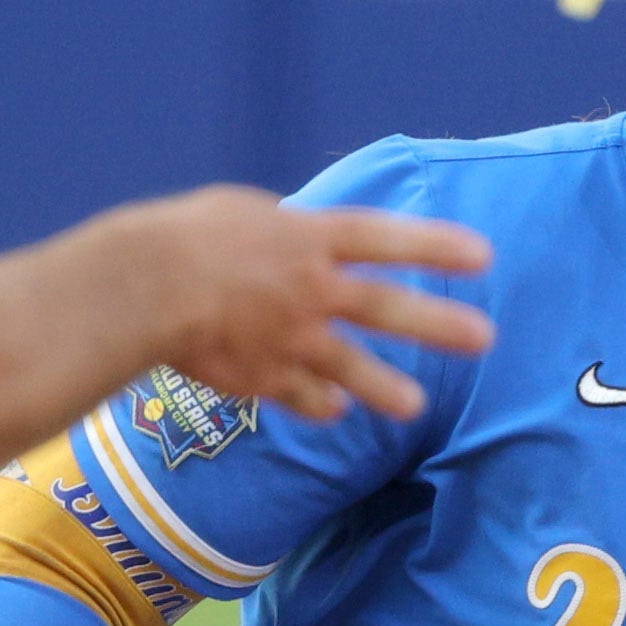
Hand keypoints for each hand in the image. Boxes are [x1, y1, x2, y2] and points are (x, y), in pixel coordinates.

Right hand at [75, 188, 494, 424]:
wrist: (142, 289)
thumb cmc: (181, 238)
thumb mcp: (241, 214)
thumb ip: (283, 232)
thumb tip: (298, 237)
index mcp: (306, 238)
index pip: (383, 238)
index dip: (434, 246)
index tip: (482, 258)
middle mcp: (310, 289)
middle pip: (385, 307)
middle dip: (437, 324)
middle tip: (483, 340)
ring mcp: (289, 338)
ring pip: (349, 367)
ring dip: (386, 388)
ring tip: (415, 407)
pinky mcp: (261, 377)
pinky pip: (299, 395)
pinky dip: (317, 403)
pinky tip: (332, 411)